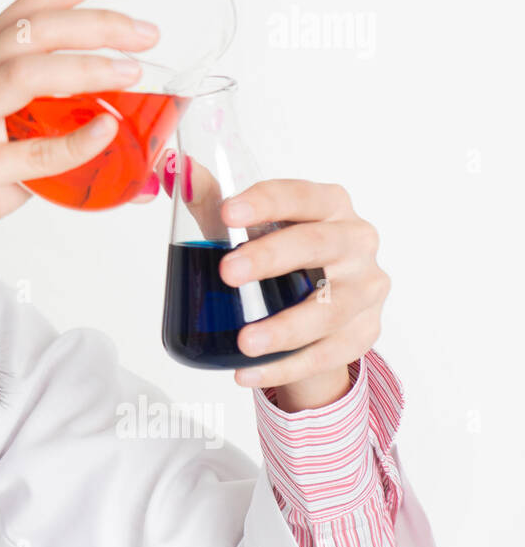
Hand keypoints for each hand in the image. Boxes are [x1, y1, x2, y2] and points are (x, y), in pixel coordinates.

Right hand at [0, 0, 160, 322]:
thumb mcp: (3, 136)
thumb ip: (54, 123)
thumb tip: (128, 131)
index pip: (26, 7)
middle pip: (29, 31)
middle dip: (94, 23)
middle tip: (145, 34)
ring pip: (22, 74)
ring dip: (84, 68)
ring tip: (130, 72)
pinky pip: (29, 152)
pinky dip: (73, 141)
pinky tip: (105, 132)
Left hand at [217, 180, 389, 406]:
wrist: (325, 302)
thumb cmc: (288, 252)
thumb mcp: (256, 227)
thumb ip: (216, 202)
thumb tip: (179, 174)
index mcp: (330, 206)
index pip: (301, 196)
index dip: (265, 202)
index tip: (227, 211)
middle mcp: (356, 242)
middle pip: (320, 246)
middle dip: (272, 258)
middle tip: (227, 272)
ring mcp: (366, 289)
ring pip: (330, 310)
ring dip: (285, 329)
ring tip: (245, 342)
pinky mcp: (364, 331)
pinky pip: (329, 354)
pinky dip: (287, 367)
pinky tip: (250, 373)